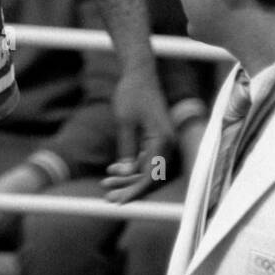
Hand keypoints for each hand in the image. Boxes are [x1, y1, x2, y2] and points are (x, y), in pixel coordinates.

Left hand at [104, 69, 174, 203]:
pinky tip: (113, 170)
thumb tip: (127, 174)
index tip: (117, 201)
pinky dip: (132, 167)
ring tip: (106, 184)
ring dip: (128, 179)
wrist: (139, 73)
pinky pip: (147, 159)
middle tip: (107, 197)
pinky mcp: (157, 139)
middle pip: (151, 177)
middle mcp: (168, 144)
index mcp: (163, 141)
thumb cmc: (132, 93)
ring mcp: (164, 142)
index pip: (150, 176)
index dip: (133, 191)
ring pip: (148, 170)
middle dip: (129, 188)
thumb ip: (127, 149)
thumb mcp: (124, 121)